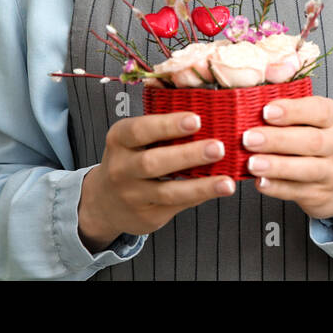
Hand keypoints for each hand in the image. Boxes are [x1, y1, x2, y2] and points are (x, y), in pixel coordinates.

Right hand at [78, 111, 235, 251]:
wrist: (105, 202)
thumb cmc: (131, 158)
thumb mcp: (134, 139)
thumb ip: (162, 129)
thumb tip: (210, 116)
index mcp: (119, 140)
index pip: (140, 130)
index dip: (168, 125)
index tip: (197, 120)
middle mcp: (121, 169)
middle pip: (153, 162)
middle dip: (188, 155)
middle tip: (218, 147)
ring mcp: (132, 196)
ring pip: (168, 191)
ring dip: (201, 186)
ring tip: (227, 182)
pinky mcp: (146, 216)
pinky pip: (177, 206)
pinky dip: (200, 196)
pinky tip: (218, 189)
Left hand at [241, 96, 332, 223]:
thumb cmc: (318, 139)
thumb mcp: (313, 117)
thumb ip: (290, 101)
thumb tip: (265, 75)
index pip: (318, 111)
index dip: (292, 111)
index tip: (266, 110)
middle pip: (311, 141)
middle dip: (277, 140)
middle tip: (248, 138)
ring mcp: (332, 172)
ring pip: (305, 169)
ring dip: (276, 166)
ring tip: (251, 163)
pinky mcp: (320, 195)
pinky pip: (297, 192)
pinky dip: (276, 188)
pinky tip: (259, 183)